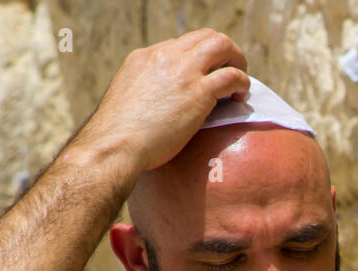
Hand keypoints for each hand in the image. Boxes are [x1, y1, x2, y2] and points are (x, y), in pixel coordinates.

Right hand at [77, 30, 250, 176]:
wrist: (115, 145)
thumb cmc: (118, 136)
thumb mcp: (129, 100)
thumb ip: (146, 93)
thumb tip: (159, 107)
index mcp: (144, 57)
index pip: (181, 45)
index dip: (199, 59)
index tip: (206, 76)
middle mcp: (164, 56)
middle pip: (205, 36)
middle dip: (224, 51)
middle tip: (232, 71)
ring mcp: (182, 71)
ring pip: (221, 45)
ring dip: (238, 60)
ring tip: (241, 83)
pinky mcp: (198, 92)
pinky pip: (232, 76)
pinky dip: (243, 83)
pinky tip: (241, 97)